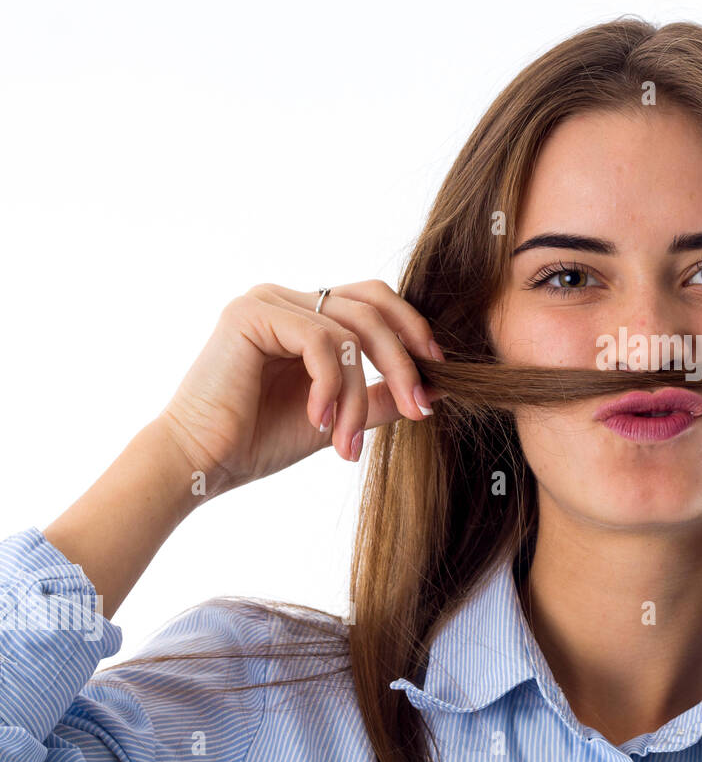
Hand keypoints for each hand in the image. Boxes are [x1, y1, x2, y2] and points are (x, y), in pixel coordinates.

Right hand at [158, 280, 445, 498]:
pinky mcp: (251, 313)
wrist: (200, 463)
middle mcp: (287, 298)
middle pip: (372, 308)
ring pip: (350, 333)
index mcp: (306, 315)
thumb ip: (380, 396)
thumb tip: (439, 386)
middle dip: (403, 359)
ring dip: (357, 395)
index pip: (375, 302)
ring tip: (346, 442)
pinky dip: (330, 386)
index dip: (412, 330)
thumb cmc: (258, 441)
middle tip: (420, 407)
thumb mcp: (339, 415)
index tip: (438, 374)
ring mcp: (268, 300)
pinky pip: (321, 341)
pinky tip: (317, 421)